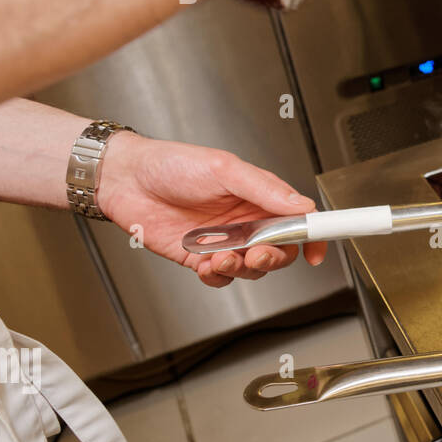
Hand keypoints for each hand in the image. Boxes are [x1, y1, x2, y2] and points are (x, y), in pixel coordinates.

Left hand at [96, 133, 326, 287]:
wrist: (124, 179)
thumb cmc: (171, 164)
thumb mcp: (224, 168)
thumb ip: (265, 188)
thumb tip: (301, 204)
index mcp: (259, 196)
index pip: (298, 219)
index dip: (313, 237)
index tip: (317, 251)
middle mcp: (246, 221)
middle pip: (279, 250)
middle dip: (273, 257)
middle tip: (258, 254)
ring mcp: (224, 241)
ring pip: (252, 268)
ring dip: (242, 268)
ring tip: (223, 256)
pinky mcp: (199, 258)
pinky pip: (221, 277)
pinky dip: (218, 276)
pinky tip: (206, 264)